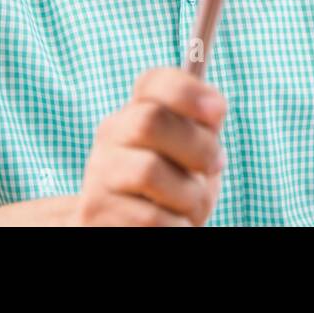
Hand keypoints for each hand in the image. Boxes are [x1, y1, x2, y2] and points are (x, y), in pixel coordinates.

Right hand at [71, 67, 226, 226]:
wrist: (125, 230)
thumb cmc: (171, 192)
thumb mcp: (190, 157)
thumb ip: (202, 130)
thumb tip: (214, 107)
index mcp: (136, 113)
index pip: (154, 82)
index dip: (188, 91)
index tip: (218, 112)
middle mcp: (111, 137)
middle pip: (150, 120)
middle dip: (196, 145)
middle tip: (216, 165)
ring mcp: (99, 174)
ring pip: (148, 170)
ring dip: (188, 194)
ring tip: (191, 207)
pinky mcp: (94, 212)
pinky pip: (151, 218)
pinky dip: (177, 225)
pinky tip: (175, 225)